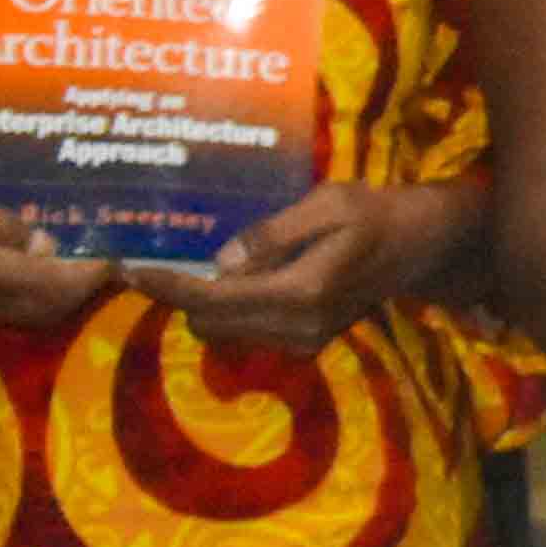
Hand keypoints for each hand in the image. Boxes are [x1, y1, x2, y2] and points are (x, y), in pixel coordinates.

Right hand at [0, 187, 120, 344]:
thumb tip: (42, 245)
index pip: (64, 288)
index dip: (99, 273)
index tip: (124, 253)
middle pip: (46, 308)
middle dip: (77, 285)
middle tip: (95, 249)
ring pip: (14, 312)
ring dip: (38, 289)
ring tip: (49, 248)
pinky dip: (0, 291)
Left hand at [162, 183, 444, 359]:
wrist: (419, 247)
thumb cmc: (374, 212)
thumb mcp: (327, 203)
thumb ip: (272, 233)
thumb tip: (221, 261)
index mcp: (301, 291)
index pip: (213, 296)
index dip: (165, 286)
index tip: (126, 269)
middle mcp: (298, 326)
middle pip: (209, 321)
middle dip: (178, 294)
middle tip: (156, 258)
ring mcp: (303, 341)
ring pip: (223, 330)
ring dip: (202, 302)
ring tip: (192, 265)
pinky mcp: (306, 343)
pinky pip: (245, 330)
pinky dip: (228, 308)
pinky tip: (232, 277)